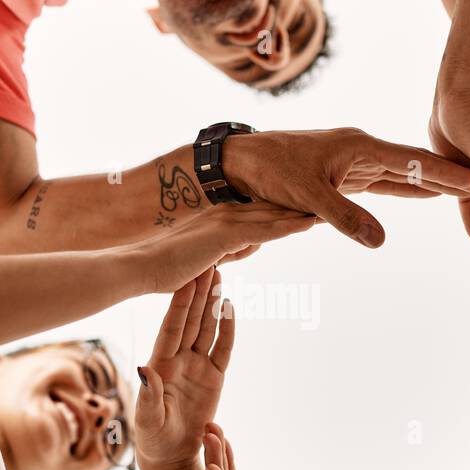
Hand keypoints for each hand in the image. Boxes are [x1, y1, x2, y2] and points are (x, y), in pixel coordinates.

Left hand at [134, 268, 232, 469]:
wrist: (170, 453)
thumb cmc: (153, 437)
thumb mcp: (147, 419)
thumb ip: (148, 395)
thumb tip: (145, 369)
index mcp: (160, 364)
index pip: (172, 328)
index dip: (179, 304)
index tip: (186, 280)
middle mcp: (178, 358)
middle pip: (191, 320)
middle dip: (197, 292)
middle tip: (206, 264)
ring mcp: (197, 365)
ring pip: (207, 328)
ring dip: (212, 303)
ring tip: (218, 276)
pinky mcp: (214, 377)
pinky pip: (223, 349)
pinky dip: (228, 329)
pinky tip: (231, 307)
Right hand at [138, 202, 316, 293]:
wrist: (140, 268)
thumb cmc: (162, 270)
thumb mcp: (199, 261)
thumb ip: (217, 257)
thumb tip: (229, 259)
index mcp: (219, 220)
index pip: (259, 213)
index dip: (284, 210)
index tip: (308, 205)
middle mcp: (224, 216)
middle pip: (271, 209)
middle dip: (300, 205)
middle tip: (328, 198)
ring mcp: (225, 223)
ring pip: (272, 216)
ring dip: (302, 212)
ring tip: (329, 207)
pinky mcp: (224, 236)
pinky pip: (265, 230)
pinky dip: (288, 225)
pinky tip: (309, 222)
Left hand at [223, 128, 469, 247]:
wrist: (240, 161)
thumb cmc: (269, 172)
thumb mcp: (306, 197)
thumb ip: (344, 217)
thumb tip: (380, 241)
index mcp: (359, 148)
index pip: (414, 163)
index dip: (448, 174)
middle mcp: (361, 151)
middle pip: (416, 165)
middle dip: (451, 176)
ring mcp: (353, 162)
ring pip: (402, 174)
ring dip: (433, 182)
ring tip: (467, 188)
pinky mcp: (342, 175)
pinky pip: (383, 182)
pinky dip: (406, 188)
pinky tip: (423, 193)